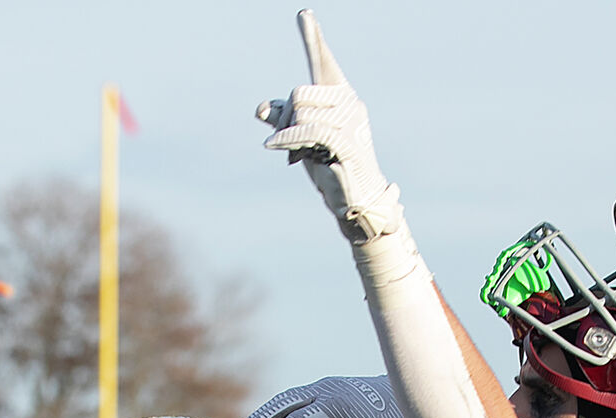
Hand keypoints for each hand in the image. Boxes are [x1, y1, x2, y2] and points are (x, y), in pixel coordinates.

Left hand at [257, 11, 402, 242]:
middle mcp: (349, 103)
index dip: (312, 38)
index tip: (303, 14)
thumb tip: (262, 107)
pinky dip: (287, 137)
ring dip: (288, 135)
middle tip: (286, 140)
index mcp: (339, 96)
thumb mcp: (300, 140)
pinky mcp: (347, 141)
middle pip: (300, 92)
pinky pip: (309, 130)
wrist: (353, 200)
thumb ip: (283, 120)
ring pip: (302, 112)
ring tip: (296, 153)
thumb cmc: (329, 166)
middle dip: (286, 116)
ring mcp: (351, 121)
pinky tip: (274, 145)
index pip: (323, 62)